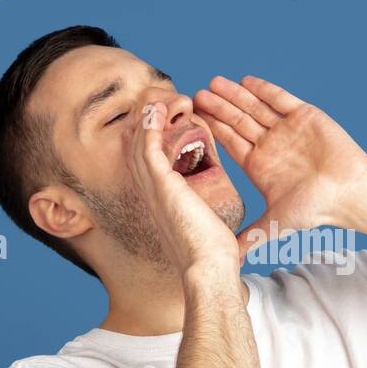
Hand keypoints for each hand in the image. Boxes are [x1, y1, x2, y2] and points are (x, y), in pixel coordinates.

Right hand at [125, 100, 240, 274]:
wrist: (209, 270)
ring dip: (149, 117)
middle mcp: (152, 193)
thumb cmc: (211, 256)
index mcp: (162, 201)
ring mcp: (153, 187)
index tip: (169, 123)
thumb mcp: (205, 229)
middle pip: (138, 147)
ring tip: (160, 97)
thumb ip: (207, 222)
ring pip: (139, 141)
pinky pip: (148, 145)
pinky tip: (157, 108)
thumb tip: (228, 235)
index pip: (149, 163)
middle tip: (160, 102)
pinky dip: (150, 124)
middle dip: (147, 123)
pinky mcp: (161, 184)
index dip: (154, 140)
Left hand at [193, 76, 366, 257]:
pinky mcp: (305, 116)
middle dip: (217, 108)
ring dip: (235, 96)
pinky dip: (264, 90)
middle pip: (238, 121)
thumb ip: (251, 236)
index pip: (230, 143)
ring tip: (213, 83)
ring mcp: (287, 129)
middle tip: (195, 95)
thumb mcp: (276, 223)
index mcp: (259, 165)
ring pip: (255, 108)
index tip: (191, 119)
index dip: (212, 130)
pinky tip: (245, 81)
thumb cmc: (316, 209)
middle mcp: (271, 145)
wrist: (349, 194)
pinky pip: (281, 99)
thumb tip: (229, 259)